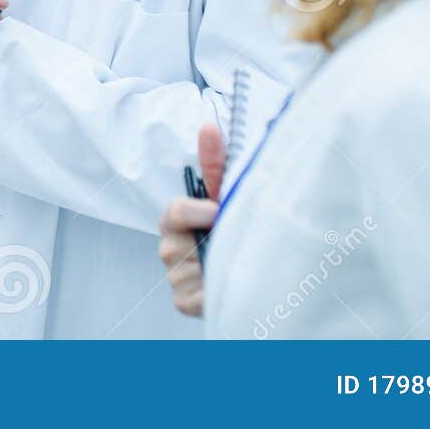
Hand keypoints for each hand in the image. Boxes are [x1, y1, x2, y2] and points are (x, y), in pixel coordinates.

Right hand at [158, 122, 226, 317]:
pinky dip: (214, 291)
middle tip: (226, 241)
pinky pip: (195, 297)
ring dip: (214, 266)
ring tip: (232, 263)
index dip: (196, 212)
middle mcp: (172, 249)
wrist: (257, 277)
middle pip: (172, 245)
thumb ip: (215, 166)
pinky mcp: (184, 302)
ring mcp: (177, 278)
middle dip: (205, 243)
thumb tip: (208, 126)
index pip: (173, 212)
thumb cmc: (235, 232)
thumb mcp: (227, 198)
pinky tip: (227, 285)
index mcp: (178, 221)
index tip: (218, 212)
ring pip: (187, 272)